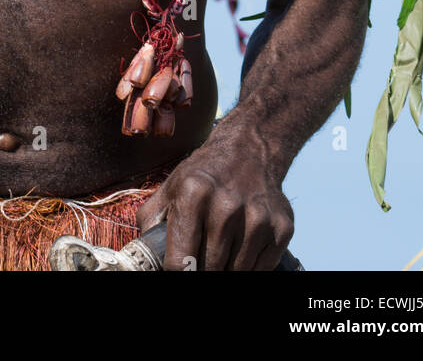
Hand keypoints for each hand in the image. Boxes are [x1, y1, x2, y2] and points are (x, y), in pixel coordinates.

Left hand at [136, 138, 293, 270]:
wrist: (250, 149)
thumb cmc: (205, 174)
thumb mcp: (171, 187)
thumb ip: (151, 221)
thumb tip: (141, 257)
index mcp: (193, 194)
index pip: (180, 262)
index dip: (177, 272)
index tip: (179, 269)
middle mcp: (226, 206)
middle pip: (210, 270)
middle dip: (203, 270)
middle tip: (201, 258)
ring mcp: (257, 218)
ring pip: (236, 273)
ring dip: (226, 269)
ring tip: (221, 249)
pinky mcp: (281, 228)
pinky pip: (262, 270)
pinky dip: (250, 267)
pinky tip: (242, 248)